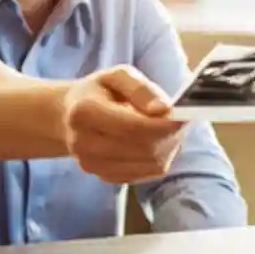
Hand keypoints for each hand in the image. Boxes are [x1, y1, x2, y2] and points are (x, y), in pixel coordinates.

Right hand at [60, 65, 184, 183]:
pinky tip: (157, 143)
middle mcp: (83, 143)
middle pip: (143, 148)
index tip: (184, 116)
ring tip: (170, 130)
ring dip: (168, 148)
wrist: (71, 116)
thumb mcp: (117, 76)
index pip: (133, 127)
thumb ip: (141, 88)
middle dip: (170, 136)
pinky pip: (145, 175)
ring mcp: (92, 165)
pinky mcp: (104, 177)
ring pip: (148, 164)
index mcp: (84, 112)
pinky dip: (158, 160)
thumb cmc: (100, 92)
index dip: (164, 125)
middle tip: (182, 122)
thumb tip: (163, 109)